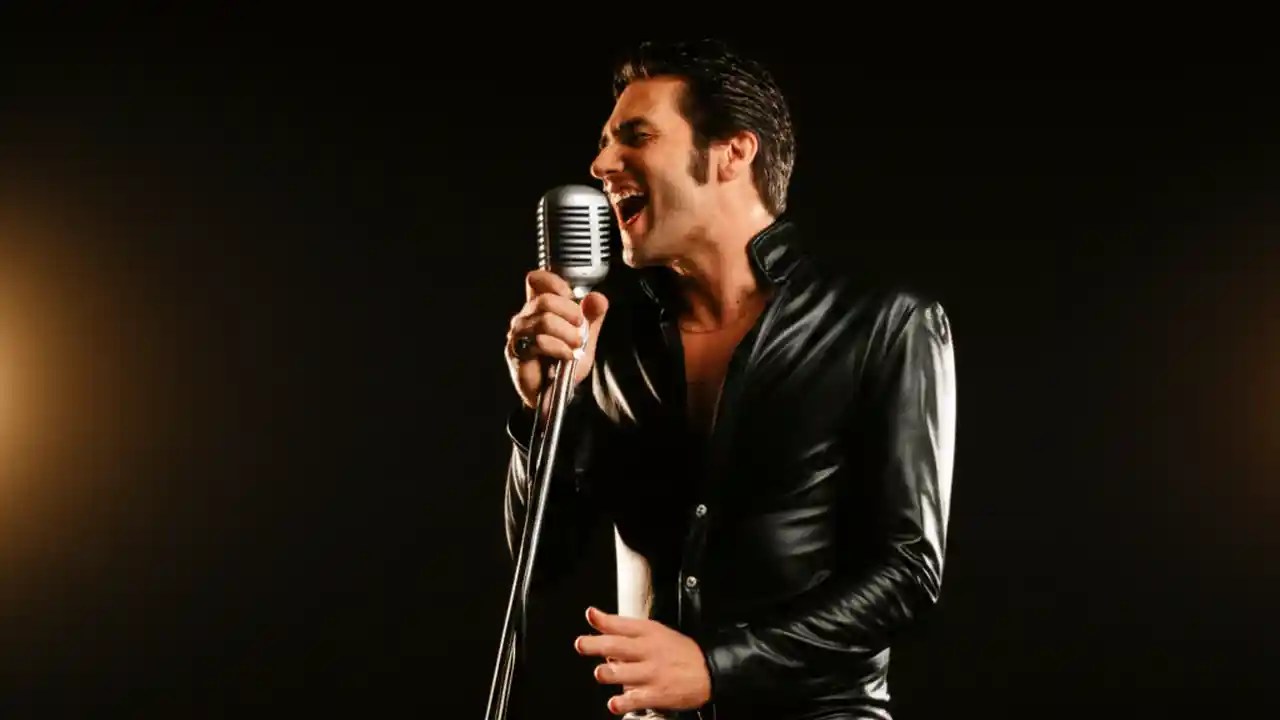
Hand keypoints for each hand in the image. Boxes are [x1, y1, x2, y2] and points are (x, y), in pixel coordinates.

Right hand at [505, 270, 608, 409]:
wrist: (555, 392)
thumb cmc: (564, 361)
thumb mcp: (585, 335)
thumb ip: (592, 316)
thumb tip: (598, 297)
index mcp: (539, 307)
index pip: (536, 279)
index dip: (553, 282)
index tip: (570, 296)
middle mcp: (525, 317)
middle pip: (544, 299)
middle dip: (570, 313)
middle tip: (580, 329)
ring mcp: (518, 334)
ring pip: (544, 320)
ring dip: (567, 333)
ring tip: (576, 346)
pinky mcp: (517, 352)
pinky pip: (540, 341)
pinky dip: (560, 348)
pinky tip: (567, 356)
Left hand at [574, 606, 711, 715]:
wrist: (710, 672)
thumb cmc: (682, 652)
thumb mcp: (658, 632)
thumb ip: (630, 630)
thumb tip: (602, 626)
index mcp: (649, 634)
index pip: (623, 624)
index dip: (604, 619)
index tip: (591, 615)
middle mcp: (649, 651)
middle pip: (617, 646)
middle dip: (596, 644)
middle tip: (582, 644)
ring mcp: (652, 674)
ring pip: (624, 673)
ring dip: (608, 673)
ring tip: (600, 673)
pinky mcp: (657, 694)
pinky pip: (636, 699)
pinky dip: (622, 702)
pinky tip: (614, 703)